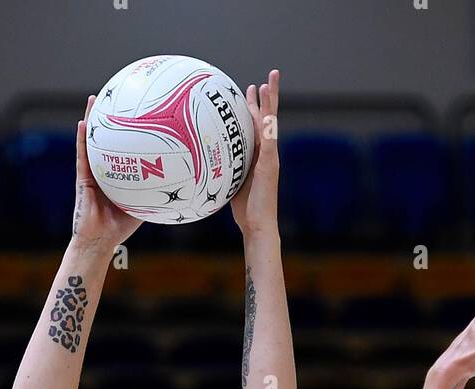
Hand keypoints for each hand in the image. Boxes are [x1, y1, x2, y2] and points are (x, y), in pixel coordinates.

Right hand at [71, 95, 141, 250]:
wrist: (99, 241)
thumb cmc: (119, 228)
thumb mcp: (143, 207)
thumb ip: (156, 195)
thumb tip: (182, 187)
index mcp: (116, 173)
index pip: (123, 147)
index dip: (127, 130)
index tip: (135, 110)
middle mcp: (103, 168)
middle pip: (107, 137)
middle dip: (110, 116)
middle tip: (116, 94)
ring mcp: (90, 171)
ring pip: (91, 140)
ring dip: (92, 119)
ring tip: (96, 99)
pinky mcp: (82, 178)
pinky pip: (82, 155)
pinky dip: (82, 139)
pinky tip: (84, 122)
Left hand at [230, 71, 279, 237]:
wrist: (258, 225)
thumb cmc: (245, 210)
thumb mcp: (229, 182)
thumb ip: (223, 168)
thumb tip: (202, 163)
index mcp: (257, 155)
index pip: (256, 125)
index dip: (254, 108)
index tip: (249, 90)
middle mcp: (266, 153)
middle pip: (267, 118)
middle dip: (267, 97)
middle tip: (267, 77)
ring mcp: (270, 157)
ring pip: (271, 123)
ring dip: (271, 102)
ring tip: (270, 81)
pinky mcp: (270, 165)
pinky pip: (270, 140)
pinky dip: (270, 125)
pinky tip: (268, 112)